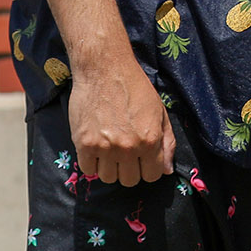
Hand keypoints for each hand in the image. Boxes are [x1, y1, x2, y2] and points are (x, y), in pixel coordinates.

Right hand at [69, 56, 175, 185]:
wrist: (105, 70)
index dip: (148, 169)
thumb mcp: (160, 113)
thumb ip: (166, 143)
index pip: (152, 176)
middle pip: (129, 180)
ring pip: (108, 178)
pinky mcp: (83, 143)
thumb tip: (166, 170)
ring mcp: (105, 147)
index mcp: (150, 140)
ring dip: (110, 168)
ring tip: (110, 151)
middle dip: (129, 170)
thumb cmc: (136, 89)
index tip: (142, 160)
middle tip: (125, 155)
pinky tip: (96, 148)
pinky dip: (92, 163)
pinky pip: (88, 169)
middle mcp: (128, 147)